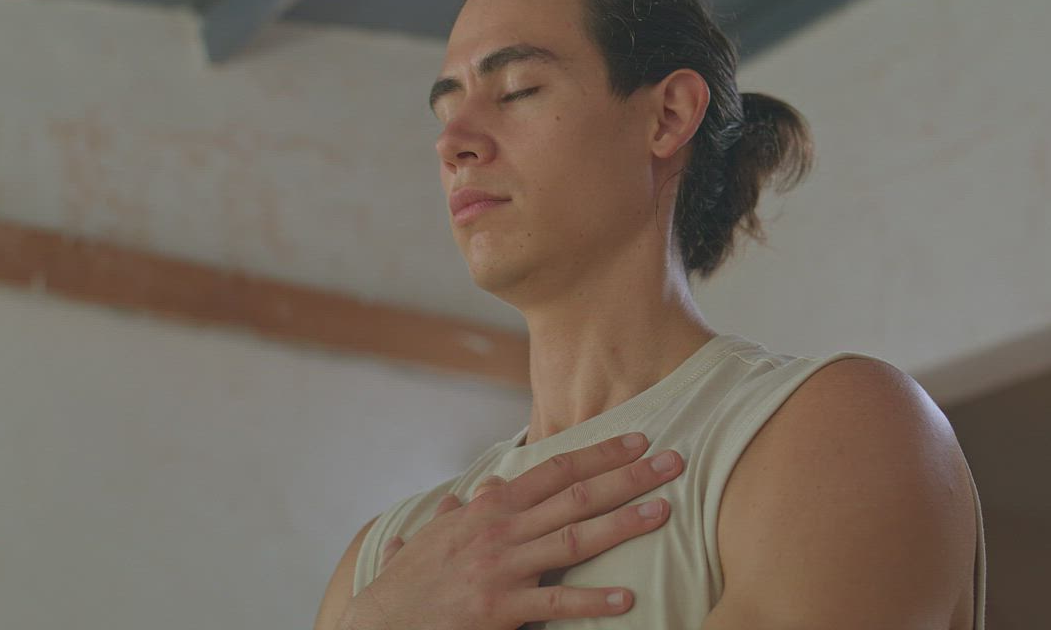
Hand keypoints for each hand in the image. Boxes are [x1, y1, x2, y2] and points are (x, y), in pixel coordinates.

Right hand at [339, 432, 683, 629]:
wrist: (378, 624)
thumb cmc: (407, 583)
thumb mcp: (432, 537)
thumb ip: (458, 514)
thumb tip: (471, 494)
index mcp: (489, 509)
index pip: (554, 469)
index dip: (599, 453)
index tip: (637, 439)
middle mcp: (499, 530)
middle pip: (575, 496)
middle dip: (628, 476)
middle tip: (673, 461)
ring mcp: (501, 568)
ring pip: (574, 539)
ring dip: (622, 524)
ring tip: (663, 512)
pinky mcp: (500, 609)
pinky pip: (555, 603)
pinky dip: (592, 600)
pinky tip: (626, 597)